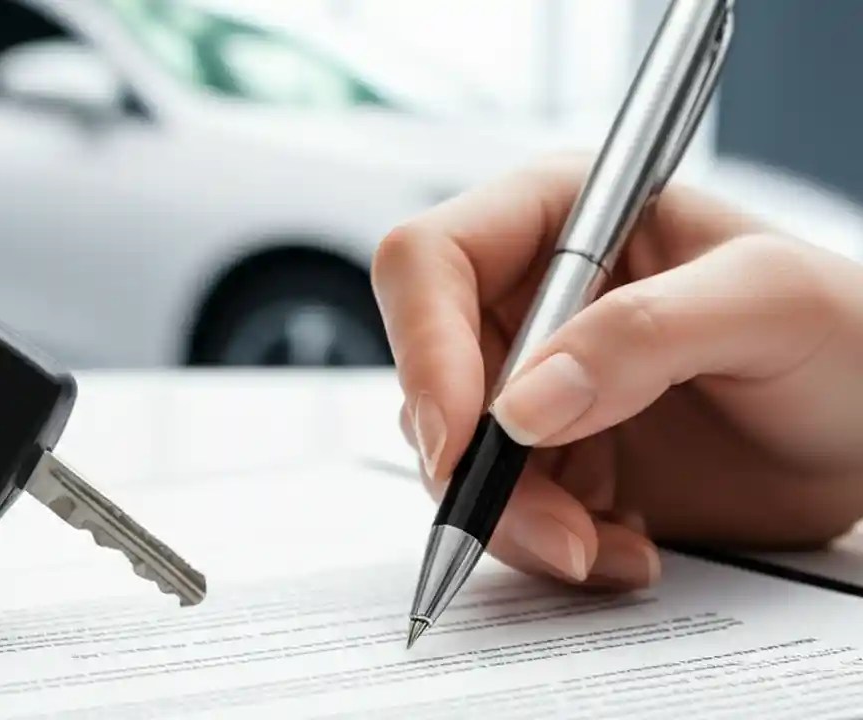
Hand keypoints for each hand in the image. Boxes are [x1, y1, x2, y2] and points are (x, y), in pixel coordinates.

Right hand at [372, 155, 862, 589]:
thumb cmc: (847, 336)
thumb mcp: (770, 303)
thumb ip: (644, 334)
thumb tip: (522, 404)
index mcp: (559, 219)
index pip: (429, 262)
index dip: (424, 346)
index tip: (462, 437)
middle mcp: (529, 301)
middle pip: (431, 378)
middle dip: (478, 467)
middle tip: (557, 527)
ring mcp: (534, 387)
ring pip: (456, 460)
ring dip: (518, 520)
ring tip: (606, 545)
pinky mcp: (551, 461)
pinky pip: (504, 513)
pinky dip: (550, 549)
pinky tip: (625, 549)